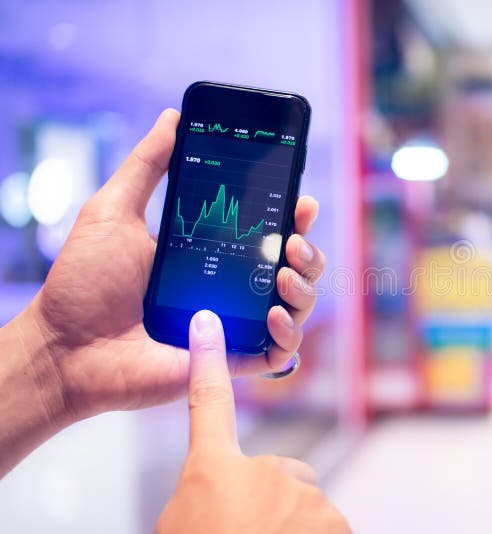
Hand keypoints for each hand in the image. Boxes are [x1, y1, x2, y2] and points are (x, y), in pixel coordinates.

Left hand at [27, 109, 326, 420]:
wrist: (64, 347)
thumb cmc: (84, 281)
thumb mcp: (113, 210)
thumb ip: (146, 164)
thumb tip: (172, 118)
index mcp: (211, 251)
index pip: (268, 232)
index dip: (294, 218)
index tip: (302, 202)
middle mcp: (229, 286)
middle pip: (295, 269)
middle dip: (309, 253)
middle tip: (293, 242)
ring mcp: (232, 324)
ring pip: (297, 309)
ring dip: (304, 290)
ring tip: (284, 277)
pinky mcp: (228, 360)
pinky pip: (277, 355)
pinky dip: (287, 337)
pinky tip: (273, 316)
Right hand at [156, 311, 349, 533]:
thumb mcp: (183, 523)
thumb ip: (207, 498)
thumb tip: (227, 500)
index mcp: (214, 470)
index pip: (207, 404)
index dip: (208, 361)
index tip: (206, 323)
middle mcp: (264, 471)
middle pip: (278, 474)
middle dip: (270, 503)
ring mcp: (304, 497)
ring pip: (304, 507)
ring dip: (292, 530)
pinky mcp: (335, 522)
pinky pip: (326, 529)